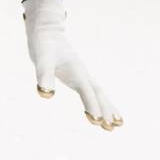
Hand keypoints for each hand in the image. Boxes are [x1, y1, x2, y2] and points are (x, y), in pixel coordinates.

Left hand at [23, 0, 122, 130]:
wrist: (48, 31)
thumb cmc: (44, 44)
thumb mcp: (41, 59)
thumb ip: (44, 75)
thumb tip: (45, 95)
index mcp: (76, 71)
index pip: (86, 91)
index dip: (92, 105)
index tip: (96, 122)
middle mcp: (83, 74)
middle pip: (98, 94)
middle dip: (105, 111)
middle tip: (112, 128)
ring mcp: (83, 76)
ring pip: (100, 94)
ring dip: (108, 109)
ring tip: (118, 125)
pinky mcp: (79, 77)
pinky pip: (94, 93)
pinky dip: (101, 103)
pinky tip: (104, 113)